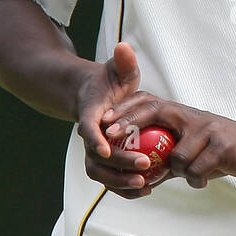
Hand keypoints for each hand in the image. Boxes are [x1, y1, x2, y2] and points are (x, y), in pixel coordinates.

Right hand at [75, 42, 156, 198]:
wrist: (95, 97)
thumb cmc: (109, 81)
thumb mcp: (117, 69)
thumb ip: (122, 61)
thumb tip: (124, 46)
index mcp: (89, 114)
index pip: (87, 128)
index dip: (95, 139)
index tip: (105, 149)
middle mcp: (88, 137)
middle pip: (97, 157)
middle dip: (119, 163)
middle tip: (144, 165)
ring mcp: (93, 151)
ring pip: (101, 173)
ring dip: (121, 182)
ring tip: (146, 185)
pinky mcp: (103, 162)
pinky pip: (110, 180)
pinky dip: (124, 188)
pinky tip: (148, 189)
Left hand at [100, 94, 235, 189]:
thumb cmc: (221, 150)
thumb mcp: (192, 148)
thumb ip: (168, 156)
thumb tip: (141, 174)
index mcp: (183, 114)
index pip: (150, 103)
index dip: (125, 110)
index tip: (105, 123)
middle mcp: (192, 116)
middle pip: (155, 112)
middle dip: (129, 124)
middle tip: (111, 139)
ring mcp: (207, 129)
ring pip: (176, 156)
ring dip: (180, 172)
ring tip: (193, 175)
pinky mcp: (221, 146)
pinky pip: (196, 169)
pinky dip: (196, 179)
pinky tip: (203, 180)